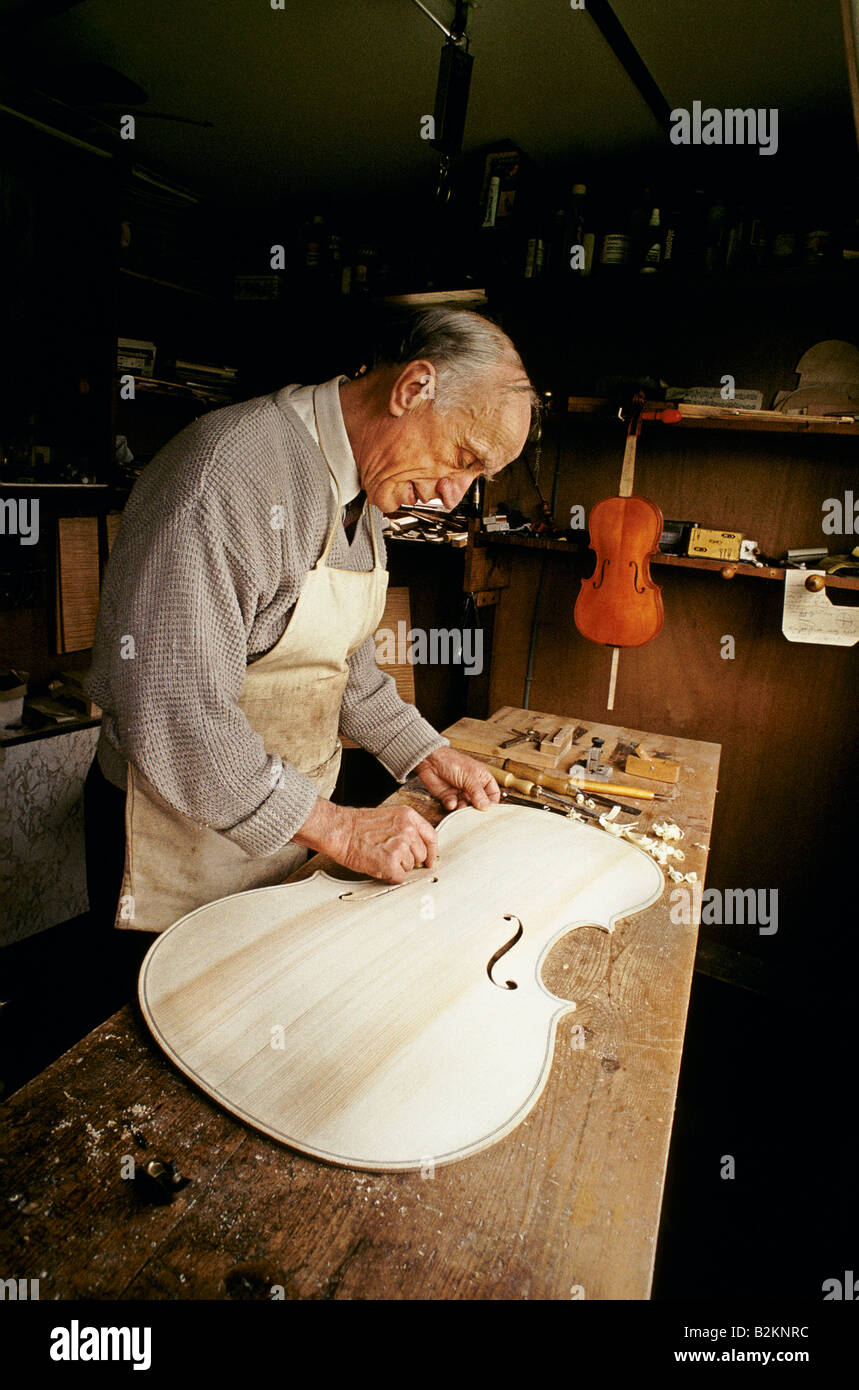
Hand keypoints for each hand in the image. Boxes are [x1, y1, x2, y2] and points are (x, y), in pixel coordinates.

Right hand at [293, 800, 436, 883]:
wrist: (340, 831)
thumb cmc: (358, 825)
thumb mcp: (389, 817)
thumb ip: (407, 829)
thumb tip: (418, 847)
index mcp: (408, 816)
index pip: (431, 836)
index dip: (431, 851)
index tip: (429, 860)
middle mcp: (407, 830)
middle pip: (421, 855)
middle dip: (409, 859)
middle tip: (391, 856)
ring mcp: (400, 847)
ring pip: (410, 867)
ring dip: (397, 867)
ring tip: (380, 856)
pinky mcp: (391, 863)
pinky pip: (399, 877)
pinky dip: (389, 876)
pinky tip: (378, 865)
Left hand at [415, 746, 500, 812]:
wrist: (430, 760)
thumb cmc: (452, 761)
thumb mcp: (469, 776)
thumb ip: (478, 793)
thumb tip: (486, 807)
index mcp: (482, 778)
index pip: (493, 794)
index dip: (492, 803)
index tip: (489, 811)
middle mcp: (473, 787)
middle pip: (480, 803)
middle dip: (477, 809)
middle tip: (475, 814)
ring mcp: (461, 792)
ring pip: (467, 807)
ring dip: (464, 809)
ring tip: (461, 807)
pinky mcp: (449, 797)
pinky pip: (454, 806)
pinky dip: (452, 805)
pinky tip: (451, 802)